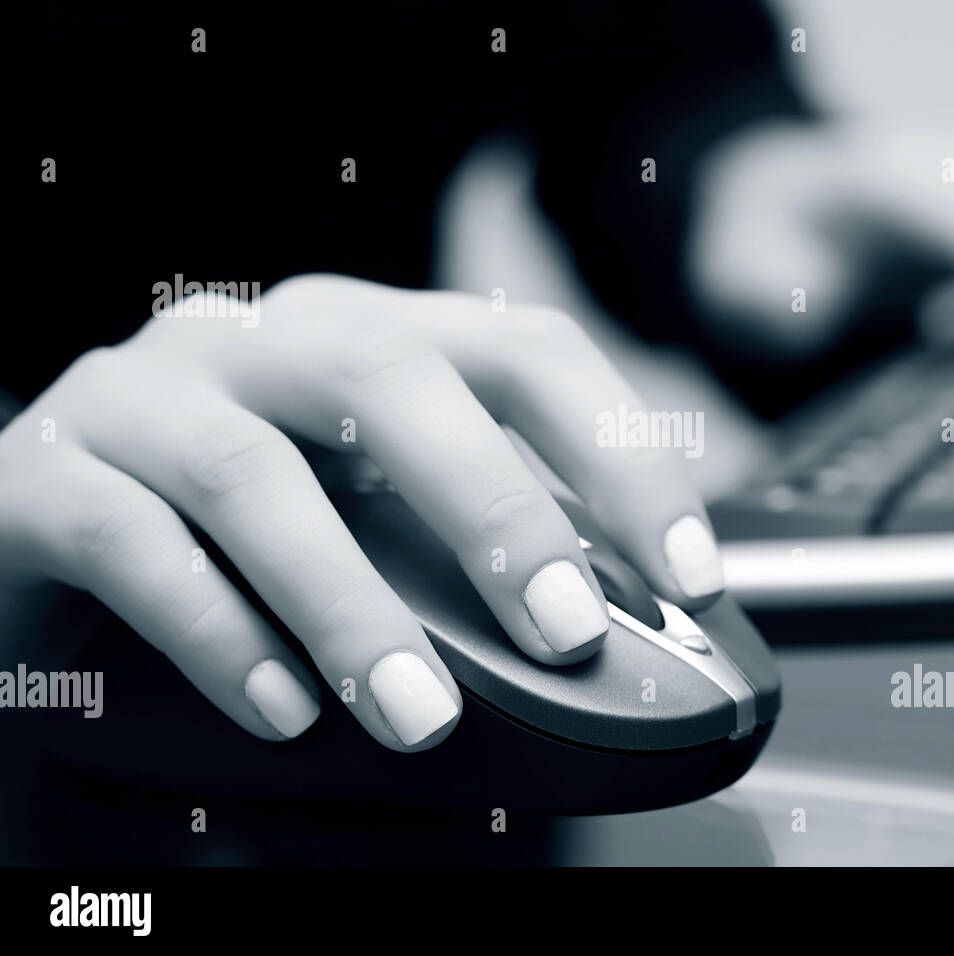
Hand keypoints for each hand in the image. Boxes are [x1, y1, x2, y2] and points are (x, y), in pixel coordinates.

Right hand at [0, 275, 722, 749]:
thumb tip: (599, 629)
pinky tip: (285, 709)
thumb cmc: (236, 536)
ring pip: (254, 472)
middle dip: (494, 507)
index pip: (520, 351)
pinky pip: (136, 543)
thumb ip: (460, 549)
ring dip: (352, 602)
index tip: (691, 572)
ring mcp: (143, 396)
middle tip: (566, 629)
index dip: (620, 451)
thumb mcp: (368, 516)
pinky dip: (221, 631)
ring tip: (422, 712)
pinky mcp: (44, 476)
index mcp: (365, 339)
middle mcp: (258, 342)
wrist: (46, 542)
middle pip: (390, 376)